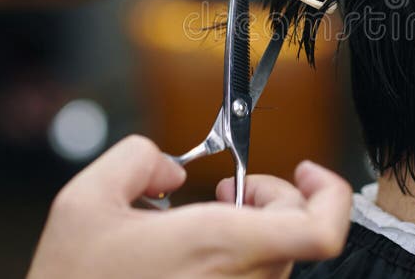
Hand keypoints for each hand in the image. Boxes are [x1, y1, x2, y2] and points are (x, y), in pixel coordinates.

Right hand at [27, 135, 351, 278]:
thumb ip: (136, 157)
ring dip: (255, 226)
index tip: (307, 170)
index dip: (331, 194)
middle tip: (234, 188)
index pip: (320, 231)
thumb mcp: (83, 201)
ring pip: (278, 257)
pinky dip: (240, 255)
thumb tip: (171, 170)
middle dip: (273, 196)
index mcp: (220, 247)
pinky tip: (196, 252)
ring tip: (203, 220)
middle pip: (298, 231)